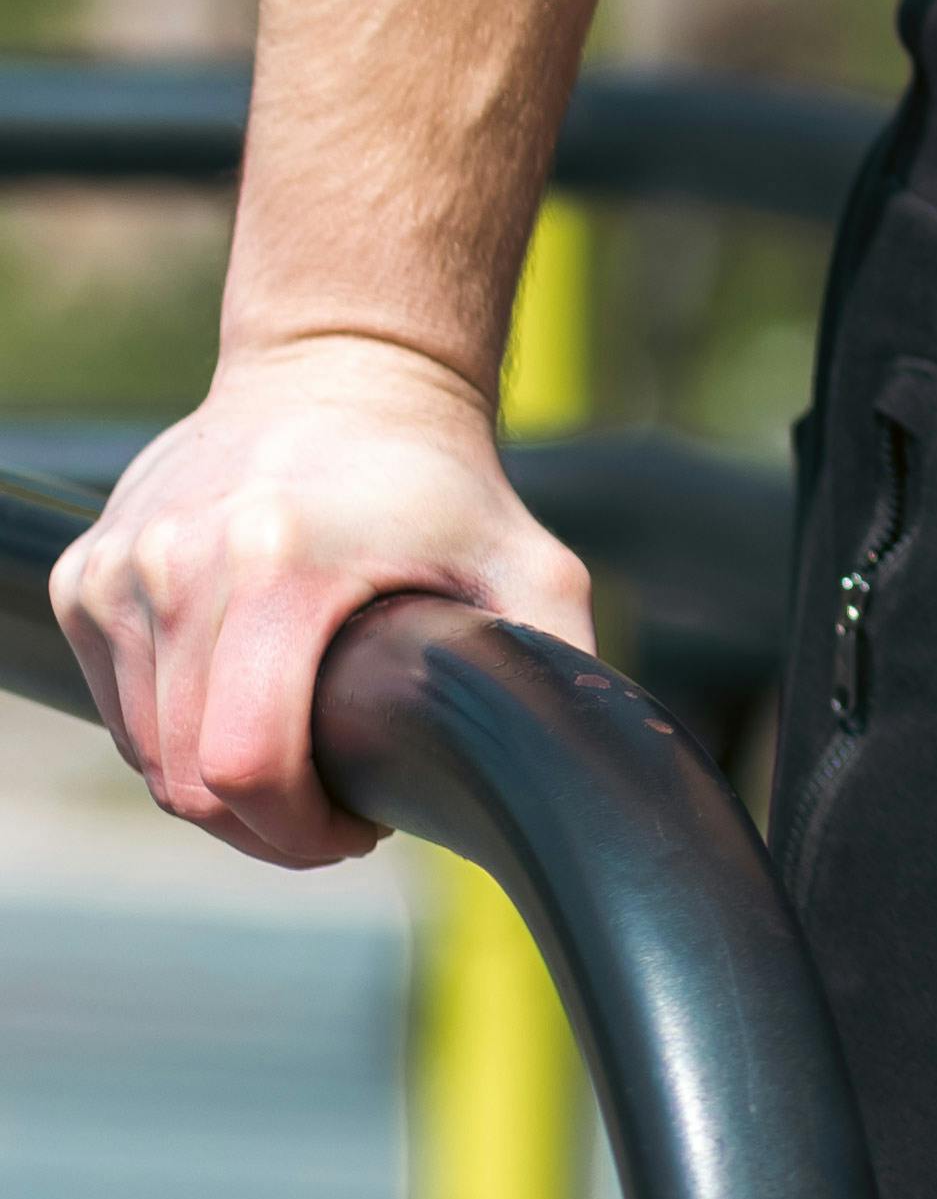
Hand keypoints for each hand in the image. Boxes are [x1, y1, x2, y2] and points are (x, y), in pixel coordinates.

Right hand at [50, 340, 595, 869]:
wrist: (342, 366)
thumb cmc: (438, 478)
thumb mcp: (525, 561)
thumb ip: (557, 662)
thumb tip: (590, 765)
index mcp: (278, 559)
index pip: (245, 767)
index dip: (298, 832)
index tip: (356, 825)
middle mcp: (180, 559)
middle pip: (190, 780)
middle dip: (265, 823)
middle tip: (332, 800)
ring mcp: (121, 565)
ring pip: (147, 754)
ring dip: (216, 783)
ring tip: (295, 749)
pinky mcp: (84, 574)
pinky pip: (117, 708)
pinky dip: (169, 733)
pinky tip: (237, 702)